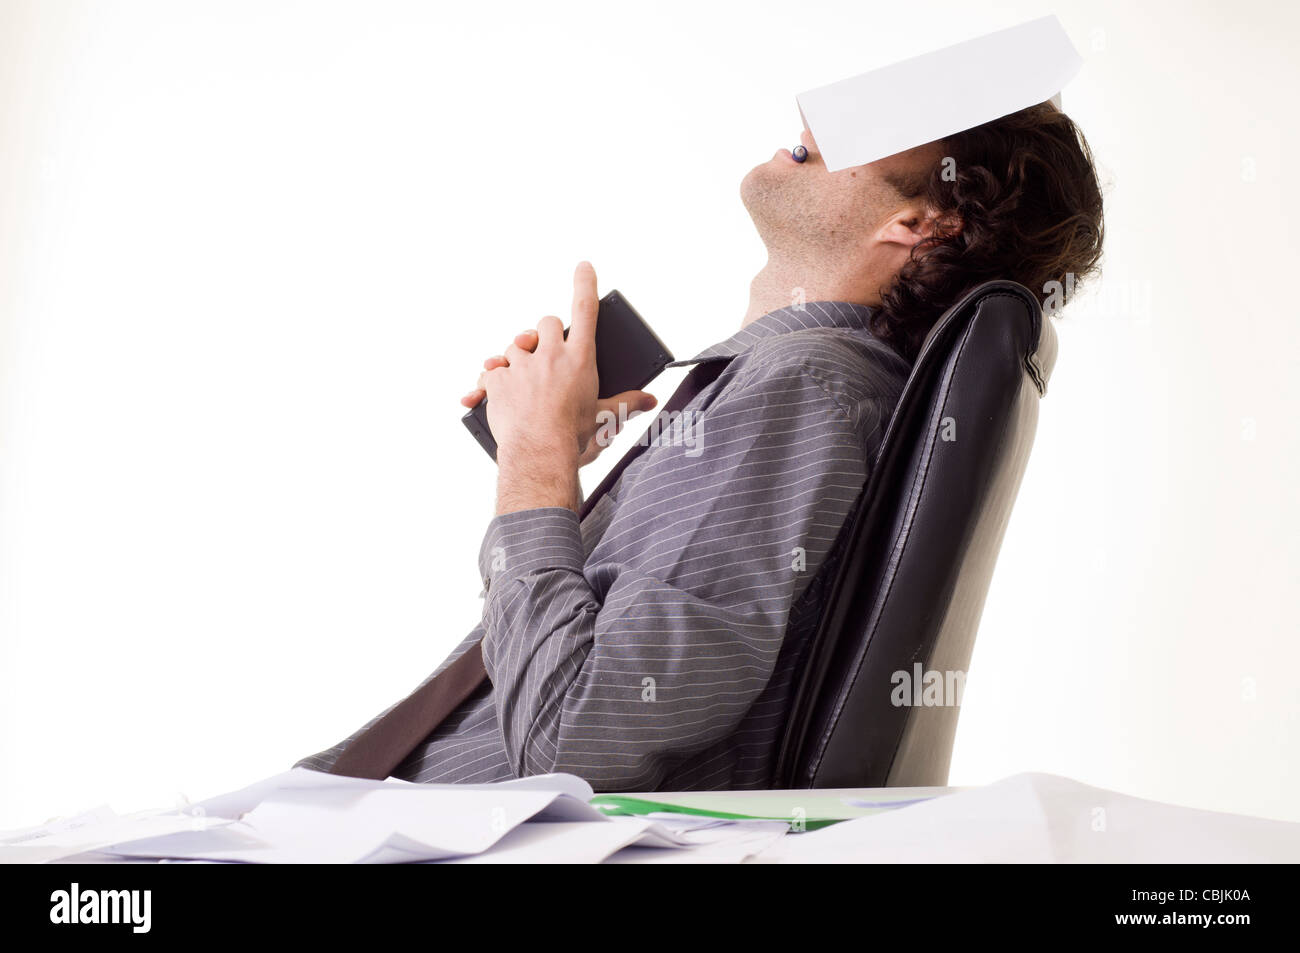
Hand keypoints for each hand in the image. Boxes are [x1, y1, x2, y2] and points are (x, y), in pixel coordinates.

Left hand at [459, 262, 617, 513]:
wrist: (540, 453)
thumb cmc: (575, 437)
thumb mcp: (605, 418)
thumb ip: (627, 404)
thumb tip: (650, 401)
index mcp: (580, 359)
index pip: (585, 310)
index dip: (584, 284)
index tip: (584, 267)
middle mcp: (550, 355)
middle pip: (545, 323)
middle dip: (544, 334)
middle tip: (546, 355)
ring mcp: (522, 365)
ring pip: (516, 346)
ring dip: (518, 359)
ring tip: (524, 384)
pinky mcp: (498, 380)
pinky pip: (491, 372)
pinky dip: (491, 382)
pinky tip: (490, 394)